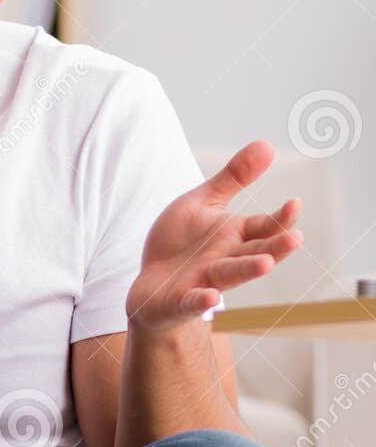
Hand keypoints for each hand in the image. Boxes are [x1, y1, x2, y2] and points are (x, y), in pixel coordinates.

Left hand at [126, 139, 302, 331]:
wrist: (151, 284)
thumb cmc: (181, 242)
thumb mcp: (203, 203)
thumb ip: (233, 179)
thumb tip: (266, 144)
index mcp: (234, 235)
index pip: (263, 227)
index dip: (279, 218)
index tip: (294, 204)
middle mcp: (226, 259)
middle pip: (256, 252)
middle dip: (275, 247)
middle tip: (295, 239)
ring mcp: (205, 281)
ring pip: (230, 276)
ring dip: (248, 270)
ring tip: (265, 264)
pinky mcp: (181, 300)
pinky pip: (192, 301)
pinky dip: (201, 300)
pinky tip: (211, 297)